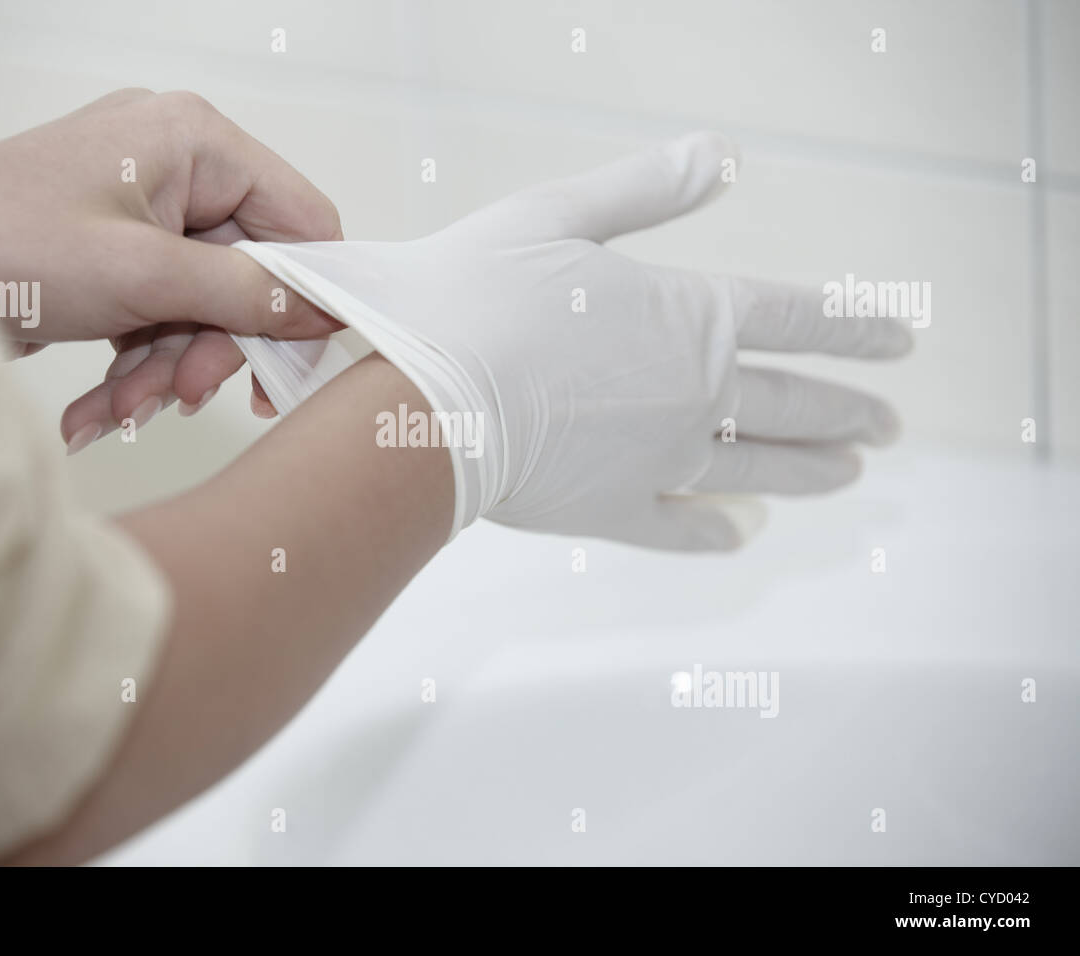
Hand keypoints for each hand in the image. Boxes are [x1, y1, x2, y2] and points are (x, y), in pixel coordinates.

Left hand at [0, 88, 342, 449]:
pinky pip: (158, 315)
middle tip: (182, 394)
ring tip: (117, 410)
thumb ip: (248, 294)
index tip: (287, 366)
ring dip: (165, 369)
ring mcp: (142, 212)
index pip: (300, 218)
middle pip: (247, 274)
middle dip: (211, 346)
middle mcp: (176, 166)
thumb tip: (327, 312)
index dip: (303, 295)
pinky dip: (134, 365)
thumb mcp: (145, 276)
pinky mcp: (113, 253)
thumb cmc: (4, 245)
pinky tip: (98, 409)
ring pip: (201, 307)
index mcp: (195, 140)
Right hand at [230, 132, 911, 548]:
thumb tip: (722, 157)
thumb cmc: (475, 298)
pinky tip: (742, 534)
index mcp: (691, 317)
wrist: (422, 403)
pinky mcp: (612, 511)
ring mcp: (660, 463)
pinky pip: (681, 529)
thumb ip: (646, 191)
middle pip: (794, 404)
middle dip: (848, 411)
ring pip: (757, 468)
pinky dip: (715, 533)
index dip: (856, 328)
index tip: (900, 343)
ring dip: (809, 470)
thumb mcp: (558, 215)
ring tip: (848, 472)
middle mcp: (695, 395)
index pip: (799, 319)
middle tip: (887, 425)